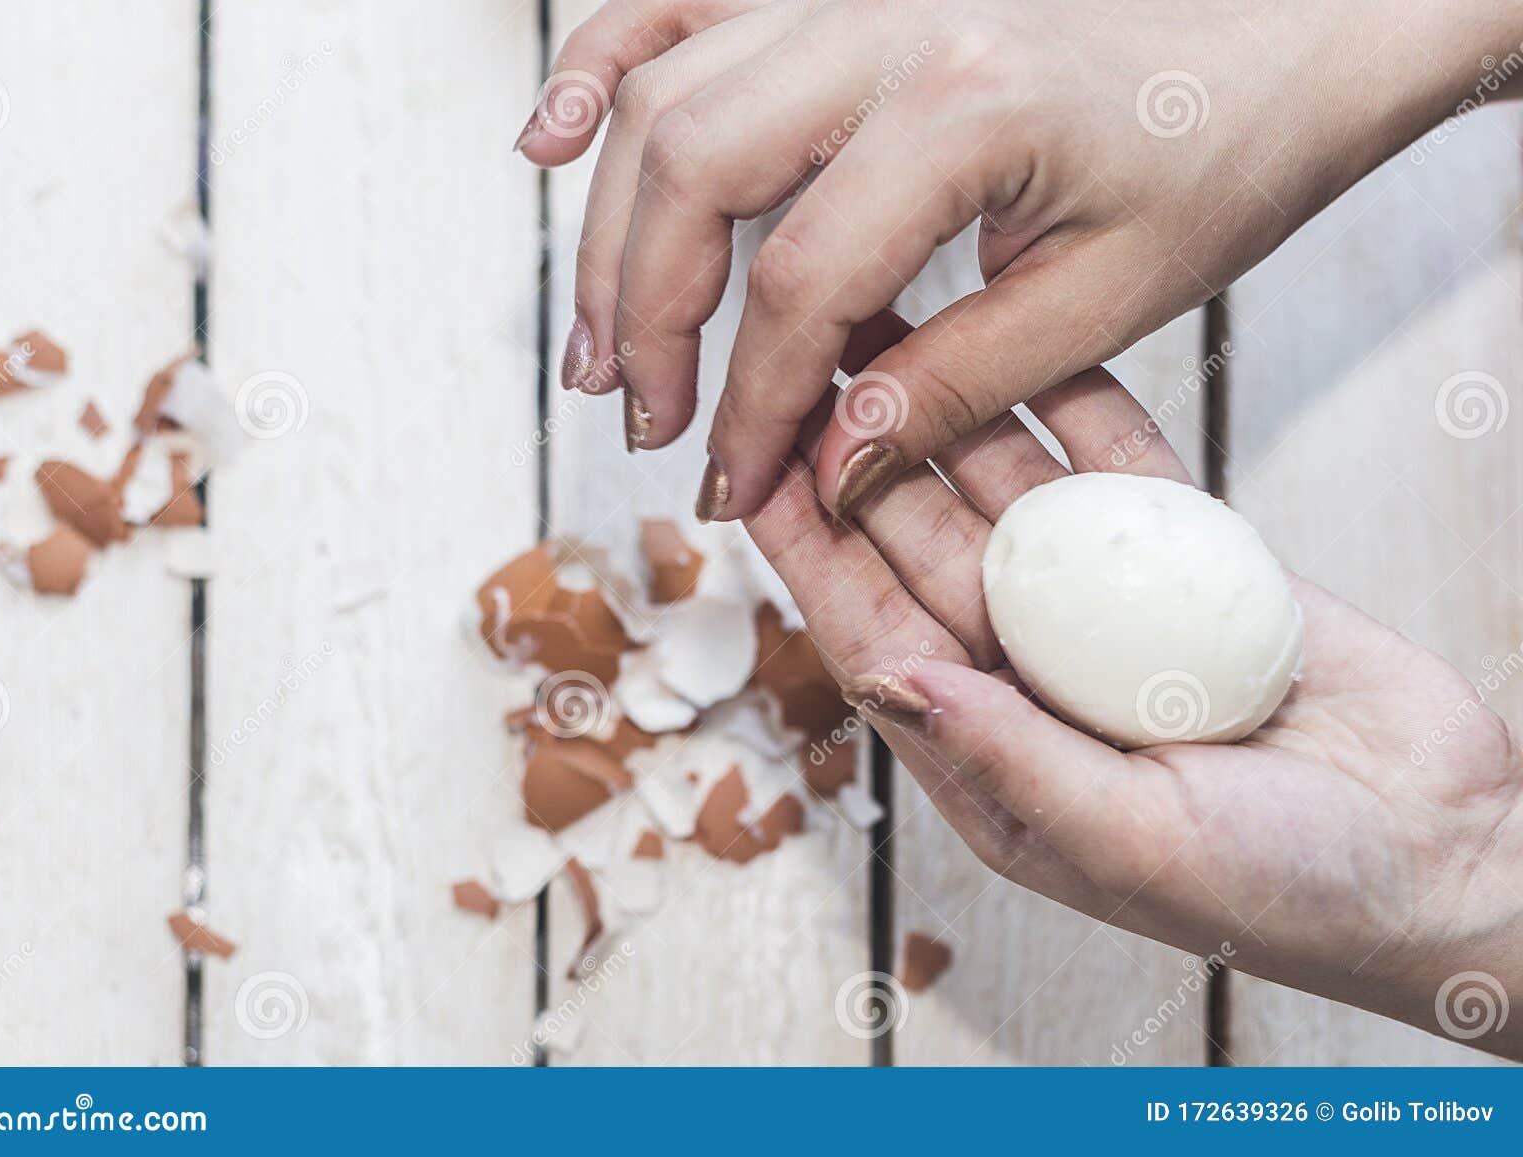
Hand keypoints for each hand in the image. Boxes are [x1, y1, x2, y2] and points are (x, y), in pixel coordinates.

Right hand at [520, 0, 1520, 521]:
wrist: (1293, 18)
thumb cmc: (1225, 147)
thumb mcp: (1105, 298)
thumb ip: (949, 387)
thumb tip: (828, 467)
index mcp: (961, 107)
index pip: (797, 287)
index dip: (749, 405)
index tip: (736, 483)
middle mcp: (883, 19)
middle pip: (689, 170)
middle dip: (648, 316)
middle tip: (648, 422)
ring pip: (665, 89)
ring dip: (610, 223)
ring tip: (599, 342)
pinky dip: (603, 64)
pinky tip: (553, 137)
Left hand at [743, 324, 1522, 1059]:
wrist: (1449, 852)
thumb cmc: (1290, 892)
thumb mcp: (1138, 845)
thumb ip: (1013, 759)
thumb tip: (889, 681)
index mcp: (992, 748)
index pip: (872, 632)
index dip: (810, 551)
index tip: (752, 465)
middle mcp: (1031, 671)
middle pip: (922, 544)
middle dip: (860, 453)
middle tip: (809, 351)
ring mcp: (1106, 610)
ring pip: (1007, 493)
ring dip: (952, 409)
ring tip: (896, 317)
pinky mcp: (1190, 562)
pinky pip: (1118, 469)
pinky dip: (1077, 407)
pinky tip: (1027, 337)